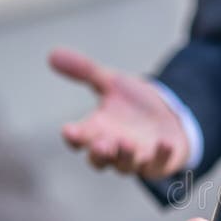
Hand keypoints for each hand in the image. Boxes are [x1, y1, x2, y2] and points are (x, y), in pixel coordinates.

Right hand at [49, 48, 188, 178]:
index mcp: (95, 131)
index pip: (78, 138)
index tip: (68, 130)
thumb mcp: (111, 82)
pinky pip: (158, 165)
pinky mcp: (159, 164)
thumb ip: (84, 71)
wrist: (168, 114)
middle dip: (99, 154)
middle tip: (100, 145)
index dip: (73, 137)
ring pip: (125, 166)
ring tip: (126, 143)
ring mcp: (136, 159)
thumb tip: (52, 53)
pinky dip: (161, 156)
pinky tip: (165, 143)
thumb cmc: (133, 102)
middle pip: (99, 160)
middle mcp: (113, 149)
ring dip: (125, 157)